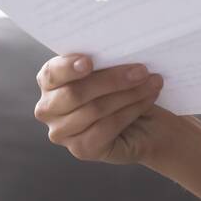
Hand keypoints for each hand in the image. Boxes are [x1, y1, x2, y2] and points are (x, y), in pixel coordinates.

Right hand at [34, 54, 172, 165]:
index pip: (52, 73)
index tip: (88, 62)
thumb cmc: (120, 88)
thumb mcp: (110, 68)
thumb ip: (104, 60)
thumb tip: (118, 50)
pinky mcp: (81, 149)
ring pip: (95, 110)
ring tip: (152, 82)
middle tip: (142, 70)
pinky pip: (107, 128)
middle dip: (112, 80)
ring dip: (129, 94)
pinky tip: (147, 99)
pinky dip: (131, 111)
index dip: (68, 67)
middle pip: (76, 93)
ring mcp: (61, 132)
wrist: (142, 122)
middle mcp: (48, 108)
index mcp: (49, 81)